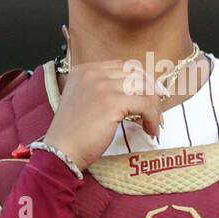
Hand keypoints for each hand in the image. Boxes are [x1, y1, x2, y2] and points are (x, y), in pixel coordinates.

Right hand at [42, 24, 166, 170]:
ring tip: (154, 123)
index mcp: (85, 70)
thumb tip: (138, 91)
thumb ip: (104, 90)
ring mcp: (102, 86)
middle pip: (136, 73)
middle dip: (152, 91)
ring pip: (143, 88)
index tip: (151, 95)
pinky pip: (145, 105)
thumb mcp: (85, 101)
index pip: (124, 66)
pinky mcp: (112, 102)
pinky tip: (150, 130)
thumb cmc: (73, 133)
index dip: (141, 80)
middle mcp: (93, 73)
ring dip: (154, 106)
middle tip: (157, 110)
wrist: (60, 151)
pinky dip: (152, 118)